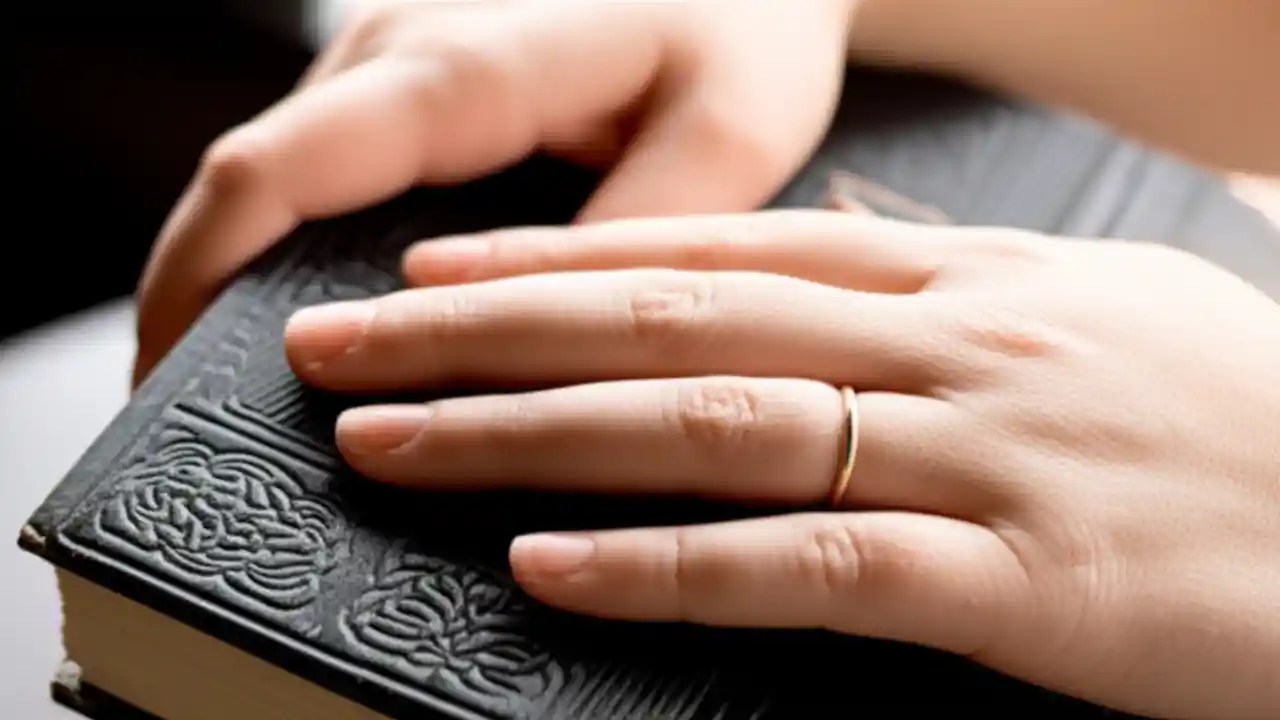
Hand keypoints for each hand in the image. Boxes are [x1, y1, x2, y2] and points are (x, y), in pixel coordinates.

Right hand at [132, 0, 854, 384]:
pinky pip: (340, 173)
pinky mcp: (425, 85)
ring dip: (264, 282)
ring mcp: (404, 60)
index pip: (276, 171)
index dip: (197, 278)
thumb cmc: (749, 21)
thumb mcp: (725, 134)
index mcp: (464, 65)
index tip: (167, 381)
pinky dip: (319, 252)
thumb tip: (516, 357)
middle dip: (216, 305)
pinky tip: (364, 327)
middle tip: (230, 432)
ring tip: (295, 401)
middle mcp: (404, 49)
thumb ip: (624, 243)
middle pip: (256, 185)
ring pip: (291, 182)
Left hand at [283, 211, 1279, 718]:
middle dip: (482, 332)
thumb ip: (942, 278)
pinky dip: (666, 569)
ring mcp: (968, 455)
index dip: (550, 258)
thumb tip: (837, 236)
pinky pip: (806, 567)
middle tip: (340, 346)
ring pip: (701, 430)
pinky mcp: (1011, 581)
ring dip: (526, 436)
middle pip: (659, 324)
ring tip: (389, 443)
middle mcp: (934, 345)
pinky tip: (546, 569)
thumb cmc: (1231, 411)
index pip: (704, 251)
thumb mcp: (1081, 302)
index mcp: (947, 280)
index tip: (430, 270)